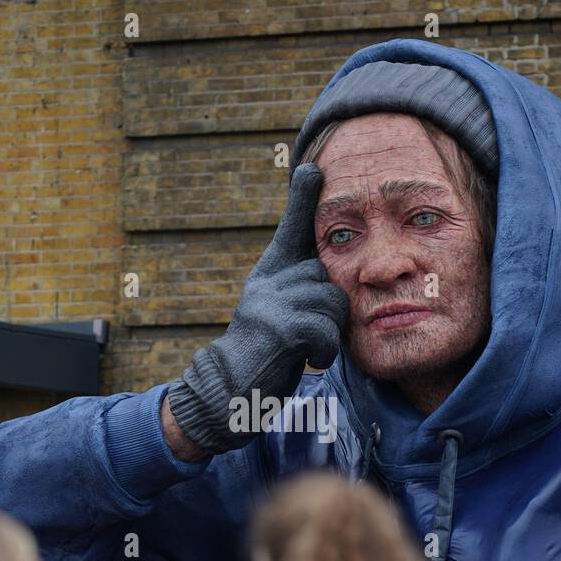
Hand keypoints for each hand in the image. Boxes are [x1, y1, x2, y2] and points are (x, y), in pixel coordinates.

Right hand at [166, 163, 347, 455]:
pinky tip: (308, 360)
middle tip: (310, 334)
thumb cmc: (263, 356)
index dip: (303, 199)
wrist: (227, 393)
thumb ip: (299, 288)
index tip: (312, 167)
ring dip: (330, 333)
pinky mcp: (281, 329)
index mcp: (270, 274)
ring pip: (333, 303)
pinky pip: (327, 330)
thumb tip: (324, 273)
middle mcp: (267, 281)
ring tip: (306, 349)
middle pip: (329, 277)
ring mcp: (270, 303)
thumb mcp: (279, 313)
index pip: (292, 230)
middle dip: (332, 309)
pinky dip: (326, 351)